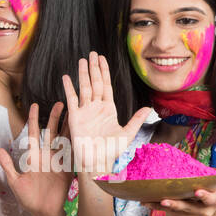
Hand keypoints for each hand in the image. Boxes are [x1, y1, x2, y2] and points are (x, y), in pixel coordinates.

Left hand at [0, 101, 73, 215]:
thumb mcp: (15, 181)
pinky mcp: (68, 169)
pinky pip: (73, 154)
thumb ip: (8, 165)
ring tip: (74, 112)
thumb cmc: (28, 198)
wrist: (43, 212)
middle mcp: (47, 156)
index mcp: (34, 156)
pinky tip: (82, 132)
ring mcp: (59, 161)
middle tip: (59, 102)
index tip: (34, 106)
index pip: (34, 134)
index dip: (34, 120)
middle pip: (52, 132)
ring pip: (64, 139)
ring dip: (68, 126)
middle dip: (55, 118)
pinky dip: (78, 143)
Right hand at [61, 51, 151, 174]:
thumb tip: (149, 108)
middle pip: (95, 83)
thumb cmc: (111, 151)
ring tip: (82, 60)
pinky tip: (66, 77)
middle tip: (93, 54)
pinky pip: (72, 100)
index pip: (106, 85)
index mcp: (108, 109)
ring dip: (83, 74)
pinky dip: (69, 89)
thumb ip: (136, 119)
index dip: (104, 72)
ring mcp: (85, 111)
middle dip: (94, 68)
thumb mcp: (127, 134)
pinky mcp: (75, 117)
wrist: (97, 162)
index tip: (102, 59)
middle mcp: (96, 108)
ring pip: (84, 88)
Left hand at [147, 159, 215, 215]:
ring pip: (176, 212)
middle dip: (176, 204)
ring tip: (148, 201)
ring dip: (161, 207)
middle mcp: (203, 211)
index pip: (211, 200)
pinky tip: (146, 202)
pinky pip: (169, 214)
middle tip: (164, 199)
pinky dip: (158, 208)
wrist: (214, 210)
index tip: (198, 191)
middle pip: (189, 208)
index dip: (205, 196)